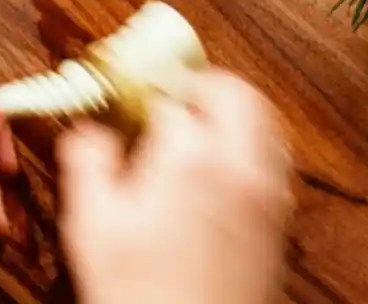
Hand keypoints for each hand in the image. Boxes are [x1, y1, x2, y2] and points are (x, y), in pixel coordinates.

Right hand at [57, 70, 293, 303]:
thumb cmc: (142, 294)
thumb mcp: (92, 226)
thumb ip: (88, 163)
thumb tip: (88, 133)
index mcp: (191, 157)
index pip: (170, 96)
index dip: (145, 93)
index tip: (130, 98)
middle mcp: (239, 166)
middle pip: (237, 92)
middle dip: (204, 84)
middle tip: (174, 93)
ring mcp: (267, 193)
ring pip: (266, 122)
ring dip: (235, 110)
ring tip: (202, 121)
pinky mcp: (279, 221)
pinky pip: (275, 159)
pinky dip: (253, 144)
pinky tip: (224, 167)